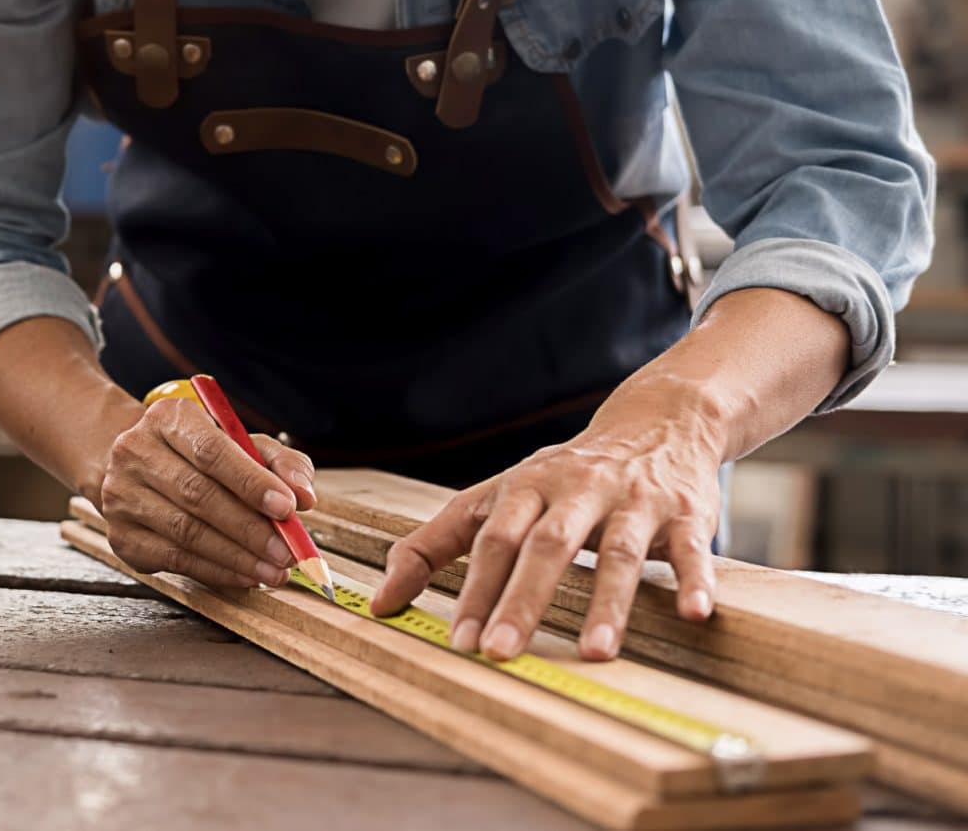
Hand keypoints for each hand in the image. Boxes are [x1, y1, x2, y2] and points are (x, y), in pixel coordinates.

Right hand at [100, 397, 316, 587]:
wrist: (136, 468)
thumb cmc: (198, 454)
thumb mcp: (240, 442)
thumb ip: (279, 462)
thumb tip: (304, 495)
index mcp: (167, 418)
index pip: (211, 451)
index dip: (251, 482)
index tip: (288, 508)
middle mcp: (135, 452)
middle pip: (198, 495)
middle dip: (250, 528)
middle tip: (288, 550)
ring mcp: (121, 496)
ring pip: (187, 532)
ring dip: (238, 556)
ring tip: (275, 569)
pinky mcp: (121, 535)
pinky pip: (175, 559)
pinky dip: (217, 571)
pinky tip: (246, 575)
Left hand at [371, 377, 727, 661]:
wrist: (658, 423)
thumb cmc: (562, 478)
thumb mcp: (496, 497)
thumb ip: (435, 545)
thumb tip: (380, 603)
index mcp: (526, 487)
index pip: (493, 540)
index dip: (474, 589)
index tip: (458, 641)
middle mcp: (578, 490)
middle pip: (546, 546)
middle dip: (522, 601)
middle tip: (501, 653)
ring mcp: (634, 502)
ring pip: (619, 553)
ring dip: (607, 603)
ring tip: (593, 652)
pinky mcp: (687, 515)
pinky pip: (693, 550)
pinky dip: (696, 581)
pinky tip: (696, 613)